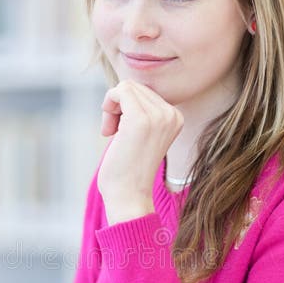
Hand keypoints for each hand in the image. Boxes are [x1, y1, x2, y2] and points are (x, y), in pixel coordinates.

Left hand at [97, 80, 183, 224]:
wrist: (129, 196)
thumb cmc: (128, 169)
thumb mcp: (142, 134)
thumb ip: (141, 110)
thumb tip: (125, 86)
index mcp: (175, 117)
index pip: (144, 91)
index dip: (125, 107)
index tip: (120, 130)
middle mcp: (171, 115)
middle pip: (135, 86)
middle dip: (117, 105)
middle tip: (112, 131)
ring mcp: (158, 116)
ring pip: (126, 87)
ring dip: (111, 107)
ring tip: (111, 132)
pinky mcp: (140, 119)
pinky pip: (119, 91)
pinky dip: (108, 105)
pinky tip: (108, 131)